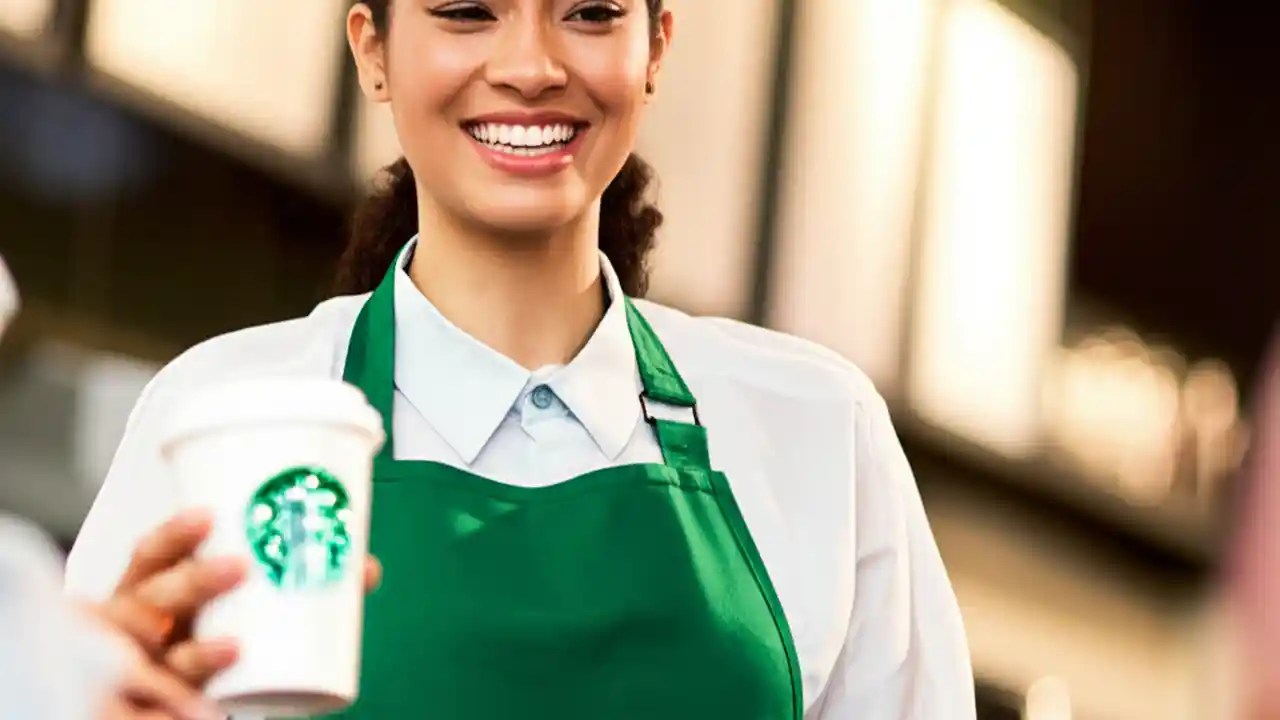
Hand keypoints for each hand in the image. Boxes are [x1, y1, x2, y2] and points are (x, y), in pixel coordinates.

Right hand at [93, 509, 382, 715]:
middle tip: (241, 568)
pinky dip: (184, 710)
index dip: (175, 533)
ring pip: (167, 658)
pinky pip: (170, 709)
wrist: (186, 690)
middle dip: (194, 583)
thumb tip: (364, 568)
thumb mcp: (242, 596)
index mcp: (155, 586)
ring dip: (198, 654)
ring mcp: (156, 666)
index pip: (152, 555)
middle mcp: (146, 624)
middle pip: (155, 600)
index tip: (209, 516)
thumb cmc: (216, 622)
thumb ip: (296, 578)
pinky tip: (208, 710)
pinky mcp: (176, 702)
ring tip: (235, 647)